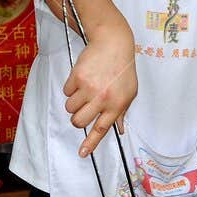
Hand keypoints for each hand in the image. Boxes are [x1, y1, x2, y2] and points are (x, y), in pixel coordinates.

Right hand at [63, 20, 137, 157]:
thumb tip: (119, 129)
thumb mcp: (130, 92)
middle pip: (79, 121)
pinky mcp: (77, 77)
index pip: (101, 129)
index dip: (90, 143)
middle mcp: (103, 98)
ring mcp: (89, 88)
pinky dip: (71, 87)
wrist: (113, 43)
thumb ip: (121, 112)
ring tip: (84, 89)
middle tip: (82, 108)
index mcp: (116, 104)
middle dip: (76, 118)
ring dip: (73, 102)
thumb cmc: (123, 68)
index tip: (82, 153)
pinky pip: (66, 91)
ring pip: (70, 107)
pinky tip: (82, 77)